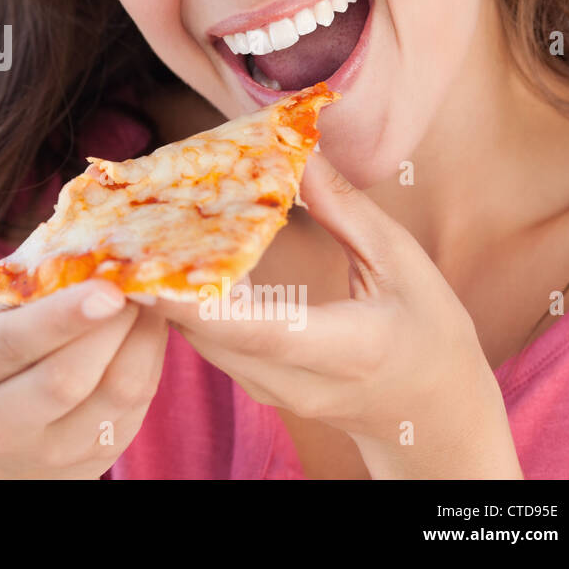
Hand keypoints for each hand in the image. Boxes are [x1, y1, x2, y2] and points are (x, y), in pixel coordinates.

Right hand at [0, 279, 167, 478]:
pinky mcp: (93, 461)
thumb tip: (82, 234)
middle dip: (113, 324)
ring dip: (143, 337)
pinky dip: (150, 360)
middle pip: (67, 376)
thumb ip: (25, 287)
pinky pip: (135, 407)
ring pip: (114, 393)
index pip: (14, 342)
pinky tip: (148, 329)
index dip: (64, 315)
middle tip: (139, 280)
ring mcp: (48, 451)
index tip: (108, 287)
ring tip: (149, 298)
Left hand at [152, 152, 522, 478]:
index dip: (200, 300)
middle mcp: (296, 380)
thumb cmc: (430, 332)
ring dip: (169, 286)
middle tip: (133, 218)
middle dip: (164, 278)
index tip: (153, 265)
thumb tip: (298, 152)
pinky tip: (175, 254)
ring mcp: (270, 389)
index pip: (258, 330)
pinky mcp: (254, 384)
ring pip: (198, 337)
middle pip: (209, 333)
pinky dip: (186, 299)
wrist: (435, 416)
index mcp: (345, 350)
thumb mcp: (403, 264)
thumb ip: (345, 210)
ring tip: (145, 226)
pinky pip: (206, 340)